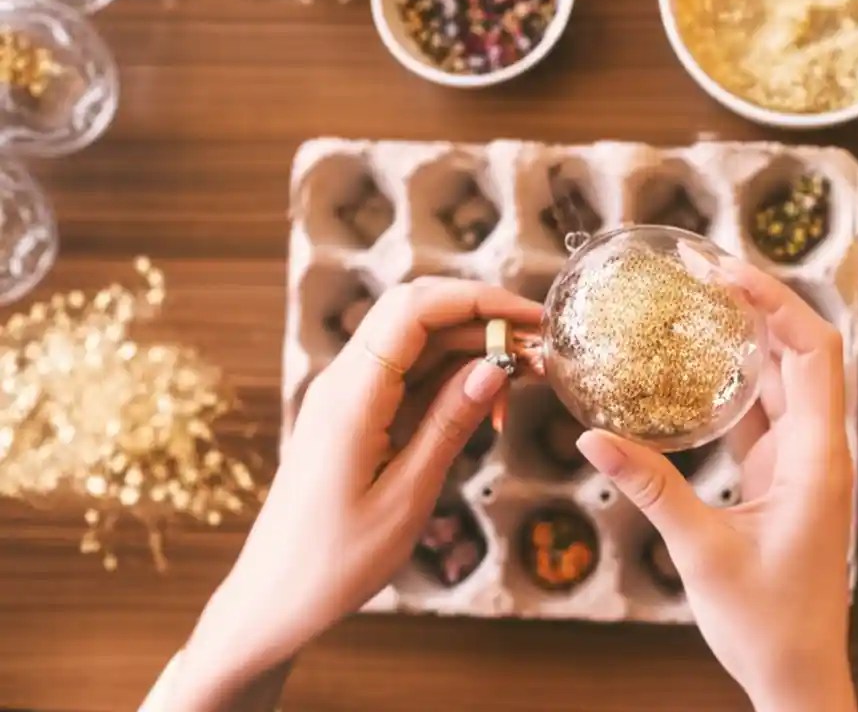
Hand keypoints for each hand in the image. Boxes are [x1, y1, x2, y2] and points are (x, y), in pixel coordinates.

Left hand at [166, 278, 541, 709]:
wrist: (273, 601)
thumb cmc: (333, 563)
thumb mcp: (406, 498)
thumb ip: (449, 425)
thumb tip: (493, 368)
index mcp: (351, 397)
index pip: (414, 309)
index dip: (478, 300)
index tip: (532, 321)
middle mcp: (345, 384)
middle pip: (418, 316)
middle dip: (484, 321)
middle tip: (541, 355)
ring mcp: (348, 399)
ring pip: (419, 346)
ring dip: (474, 353)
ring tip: (526, 384)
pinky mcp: (356, 418)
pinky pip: (409, 379)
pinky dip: (453, 382)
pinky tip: (489, 407)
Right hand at [576, 262, 855, 711]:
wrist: (798, 674)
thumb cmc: (767, 623)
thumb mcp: (700, 551)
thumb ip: (651, 488)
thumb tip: (593, 438)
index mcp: (817, 460)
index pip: (812, 354)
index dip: (775, 303)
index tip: (725, 272)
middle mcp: (818, 451)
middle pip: (801, 354)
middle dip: (759, 304)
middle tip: (704, 269)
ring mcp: (801, 464)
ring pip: (782, 381)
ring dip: (748, 339)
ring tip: (698, 300)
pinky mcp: (782, 479)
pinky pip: (763, 415)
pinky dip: (735, 385)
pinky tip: (696, 367)